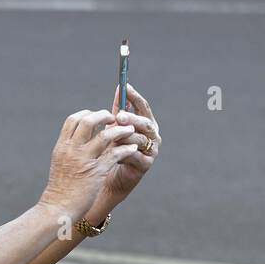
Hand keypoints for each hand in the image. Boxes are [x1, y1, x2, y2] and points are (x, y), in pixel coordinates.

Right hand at [39, 108, 147, 218]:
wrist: (58, 208)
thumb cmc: (60, 188)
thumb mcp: (60, 163)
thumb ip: (70, 149)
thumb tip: (81, 137)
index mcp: (62, 146)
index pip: (73, 119)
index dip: (87, 114)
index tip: (97, 117)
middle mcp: (72, 150)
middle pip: (88, 121)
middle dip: (103, 116)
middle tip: (114, 118)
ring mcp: (84, 160)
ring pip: (105, 136)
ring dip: (120, 130)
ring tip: (130, 130)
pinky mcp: (97, 172)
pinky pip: (115, 154)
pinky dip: (126, 149)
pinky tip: (132, 148)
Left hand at [103, 81, 159, 201]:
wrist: (111, 176)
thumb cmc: (114, 149)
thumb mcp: (116, 127)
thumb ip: (119, 109)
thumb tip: (120, 88)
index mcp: (147, 123)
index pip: (143, 107)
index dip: (135, 97)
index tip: (126, 87)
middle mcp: (153, 136)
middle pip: (144, 123)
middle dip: (132, 118)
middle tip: (119, 116)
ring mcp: (152, 150)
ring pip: (139, 139)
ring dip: (125, 136)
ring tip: (111, 135)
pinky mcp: (146, 165)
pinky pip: (134, 155)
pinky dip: (123, 151)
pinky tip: (113, 150)